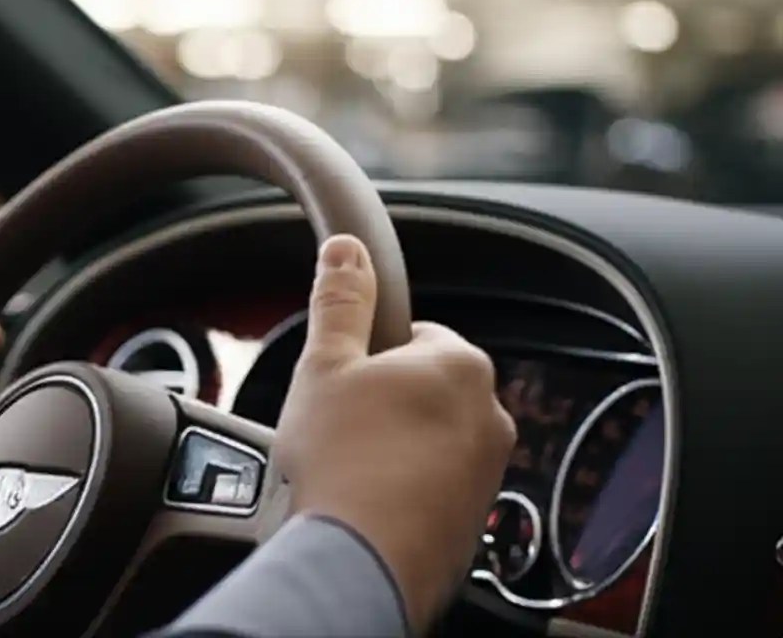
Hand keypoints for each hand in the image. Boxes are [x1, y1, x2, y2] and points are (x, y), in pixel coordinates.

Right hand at [275, 236, 514, 634]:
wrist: (360, 563)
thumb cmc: (344, 463)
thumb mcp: (326, 365)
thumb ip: (340, 302)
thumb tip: (347, 252)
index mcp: (458, 364)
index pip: (417, 335)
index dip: (370, 354)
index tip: (345, 377)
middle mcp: (490, 415)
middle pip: (427, 390)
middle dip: (386, 402)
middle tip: (340, 425)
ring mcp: (487, 472)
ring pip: (433, 441)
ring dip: (397, 447)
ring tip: (349, 470)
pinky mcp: (474, 520)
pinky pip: (437, 488)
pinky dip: (407, 491)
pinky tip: (367, 503)